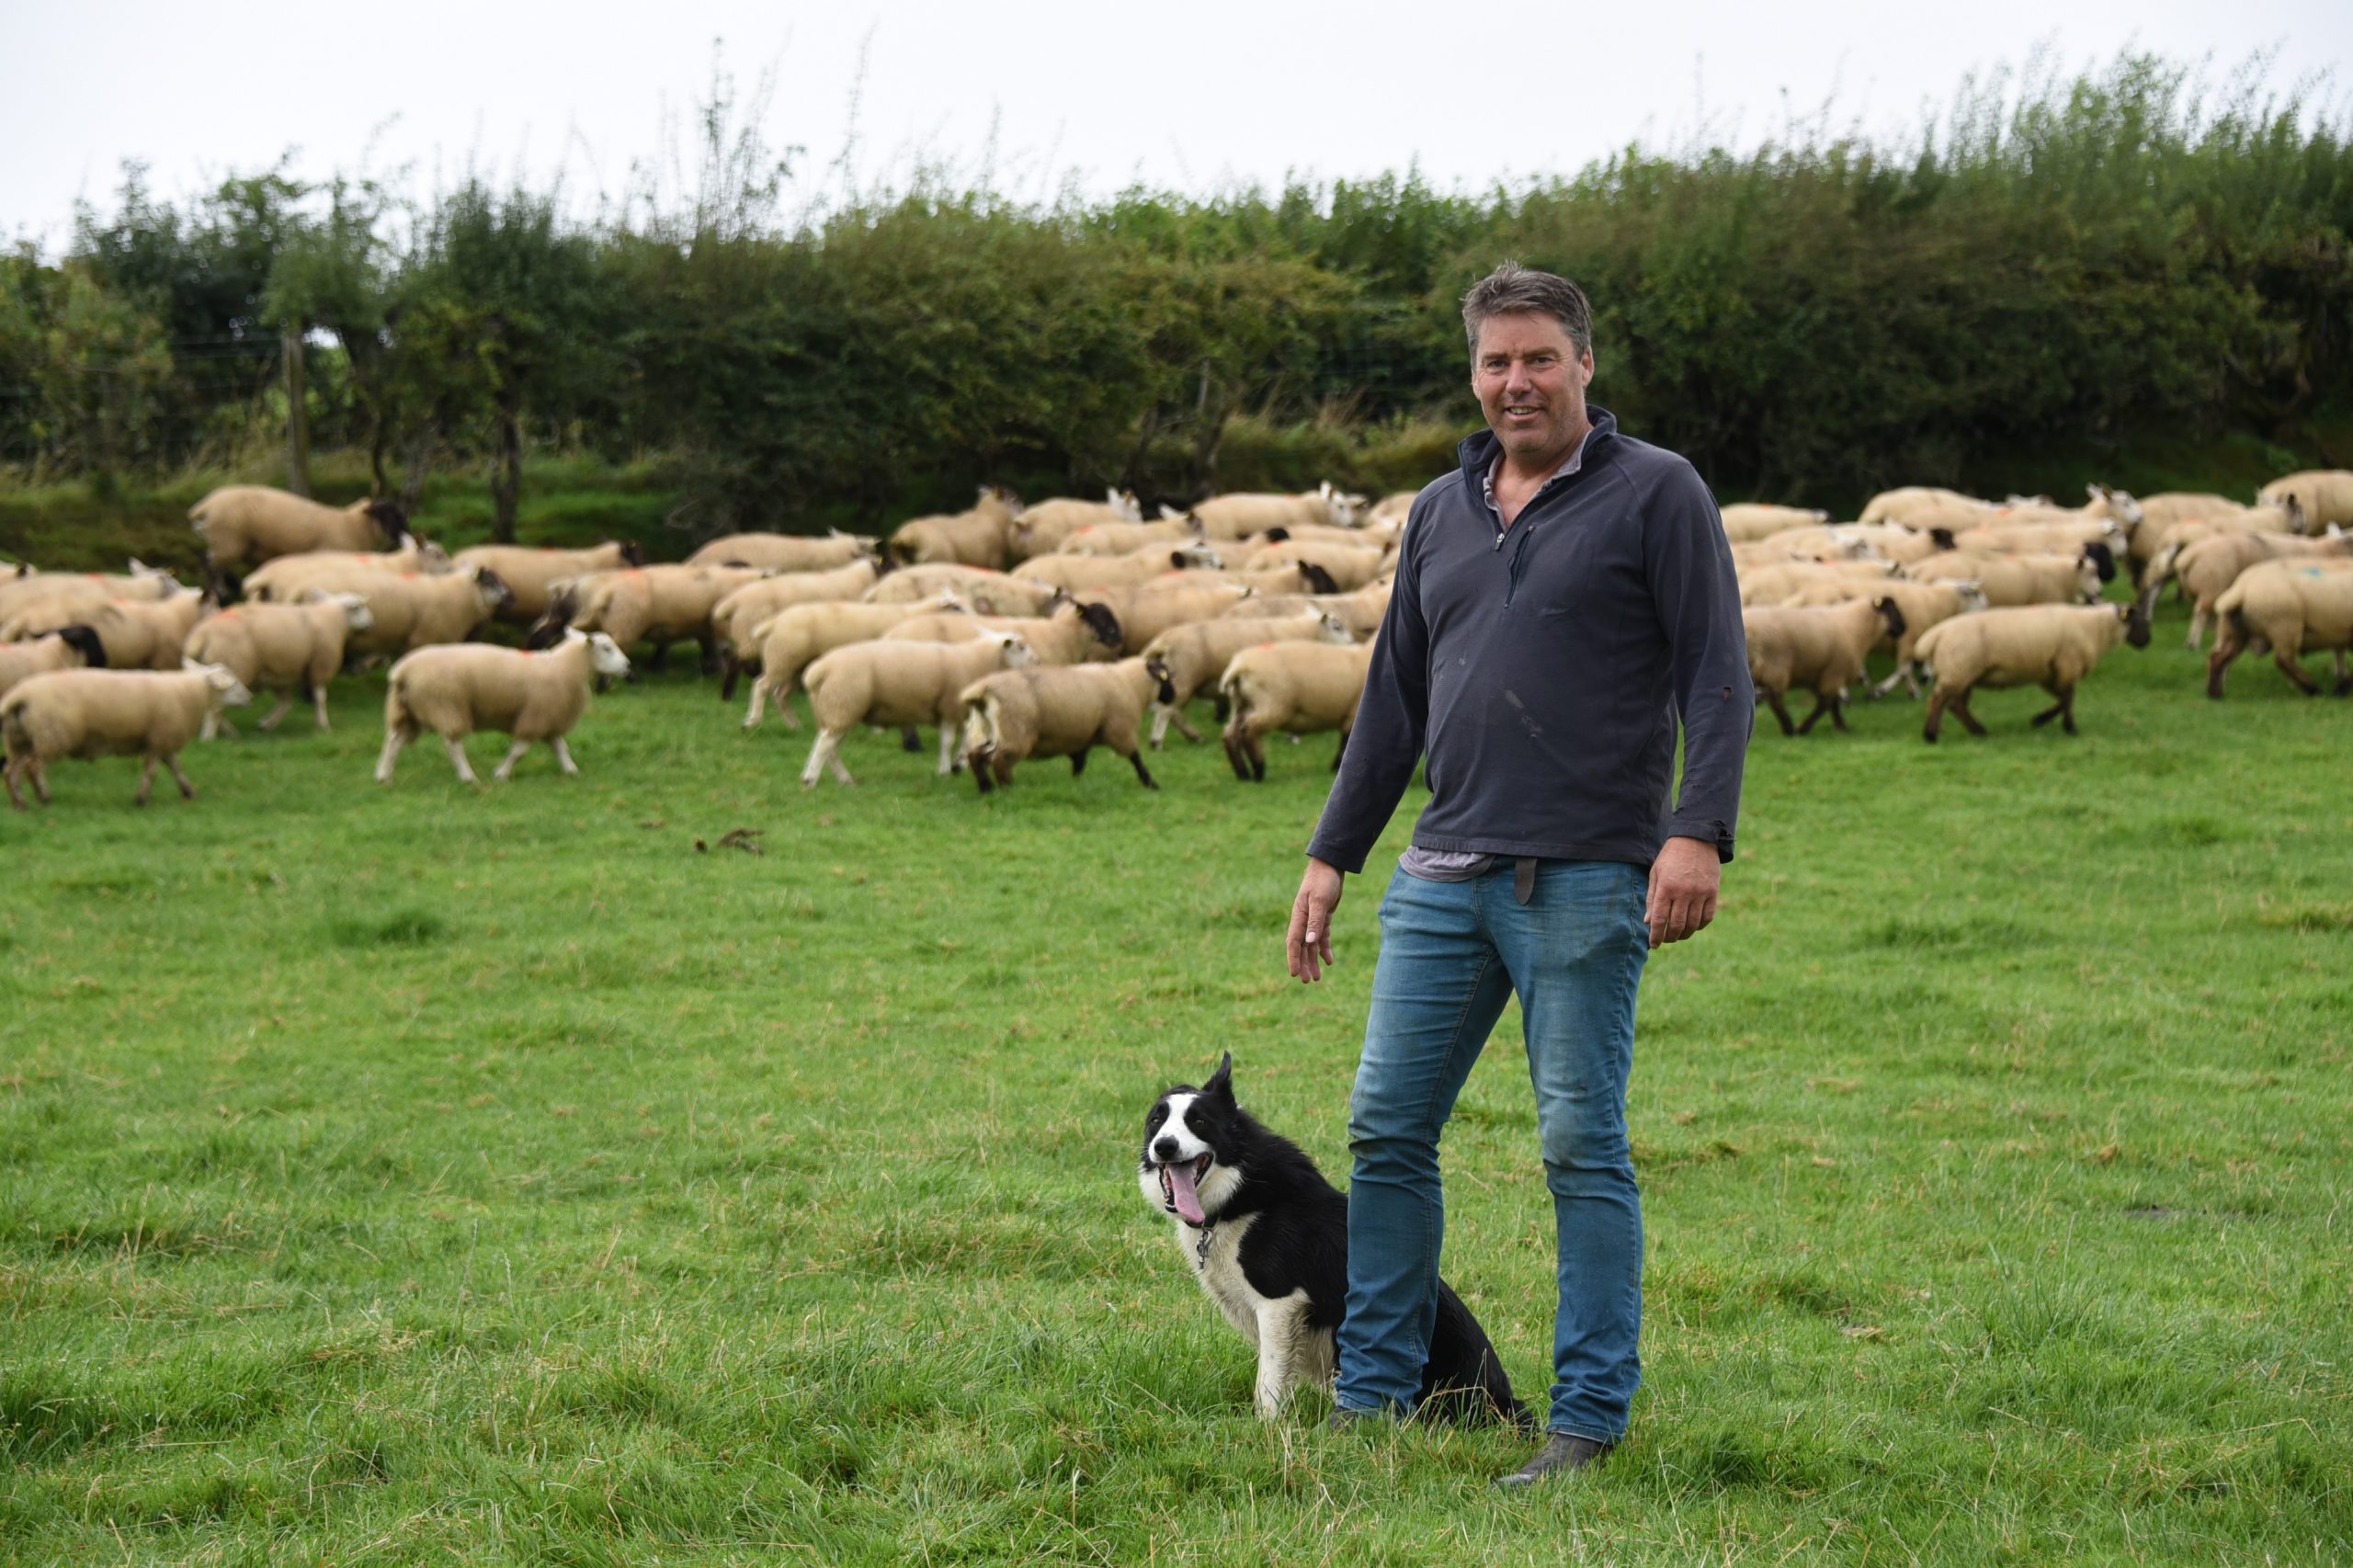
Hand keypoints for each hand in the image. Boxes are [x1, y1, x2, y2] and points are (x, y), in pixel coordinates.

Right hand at [1287, 858, 1343, 981]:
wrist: (1330, 865)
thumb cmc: (1323, 880)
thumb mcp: (1319, 901)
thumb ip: (1314, 922)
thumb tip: (1309, 942)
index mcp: (1299, 916)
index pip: (1293, 942)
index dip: (1293, 958)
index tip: (1294, 974)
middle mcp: (1303, 920)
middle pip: (1301, 947)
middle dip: (1303, 964)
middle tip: (1306, 981)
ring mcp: (1312, 919)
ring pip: (1311, 945)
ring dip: (1313, 961)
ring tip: (1316, 978)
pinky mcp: (1323, 916)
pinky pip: (1322, 937)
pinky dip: (1324, 949)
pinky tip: (1329, 961)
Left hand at [1645, 836, 1720, 947]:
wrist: (1696, 839)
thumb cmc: (1671, 857)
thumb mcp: (1656, 874)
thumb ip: (1652, 898)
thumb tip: (1648, 922)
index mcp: (1666, 887)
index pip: (1659, 919)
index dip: (1655, 935)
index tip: (1653, 945)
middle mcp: (1683, 892)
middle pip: (1676, 925)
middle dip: (1669, 937)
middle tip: (1665, 940)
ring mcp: (1700, 893)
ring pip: (1692, 924)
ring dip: (1684, 934)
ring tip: (1677, 935)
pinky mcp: (1713, 892)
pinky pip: (1708, 917)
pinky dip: (1700, 925)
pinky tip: (1693, 926)